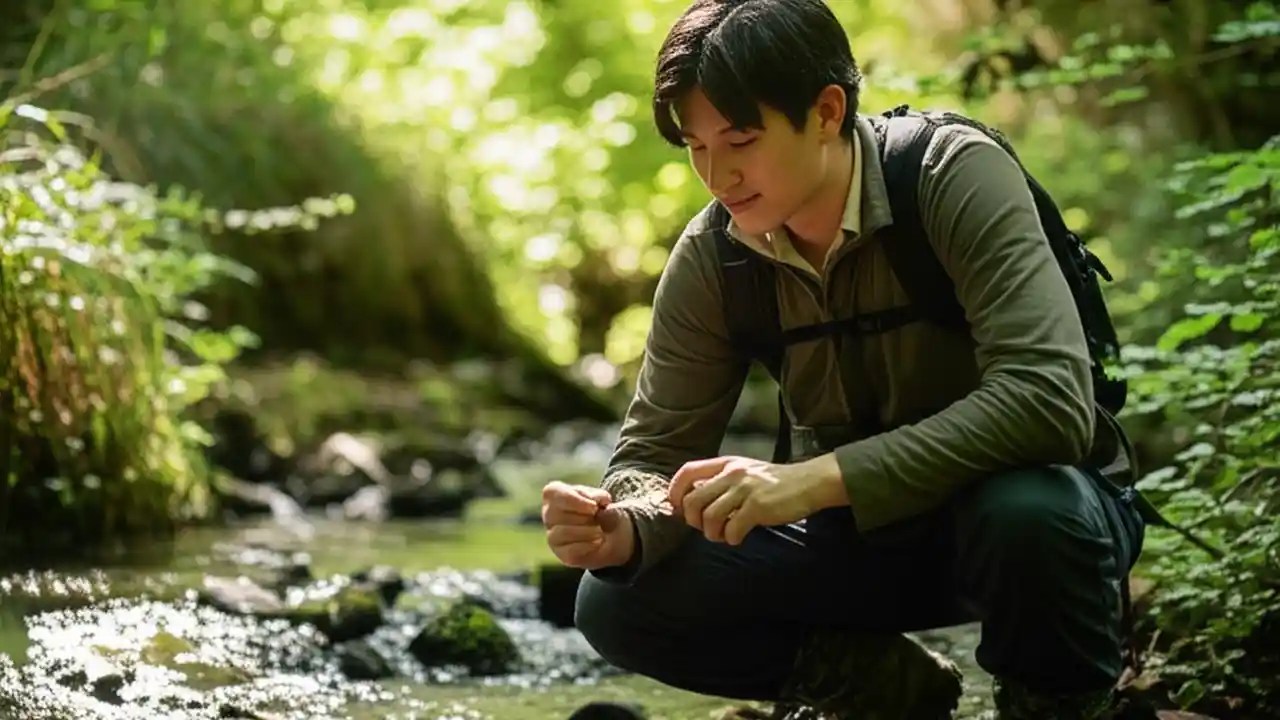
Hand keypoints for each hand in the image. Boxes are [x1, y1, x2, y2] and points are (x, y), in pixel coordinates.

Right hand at [541, 481, 635, 569]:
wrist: (610, 534)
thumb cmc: (600, 510)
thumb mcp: (602, 498)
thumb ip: (601, 498)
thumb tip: (601, 503)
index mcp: (553, 494)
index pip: (556, 493)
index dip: (578, 501)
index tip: (595, 507)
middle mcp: (548, 514)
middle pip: (561, 514)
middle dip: (586, 517)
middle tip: (599, 519)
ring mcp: (552, 535)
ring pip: (563, 532)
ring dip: (588, 531)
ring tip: (600, 531)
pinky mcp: (561, 553)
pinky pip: (570, 550)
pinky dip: (588, 546)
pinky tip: (597, 542)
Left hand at [668, 455, 840, 545]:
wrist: (808, 482)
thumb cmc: (774, 482)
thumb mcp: (744, 472)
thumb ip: (720, 482)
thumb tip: (692, 501)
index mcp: (725, 464)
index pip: (687, 472)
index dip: (675, 492)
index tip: (677, 508)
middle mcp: (732, 473)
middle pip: (693, 500)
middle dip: (693, 521)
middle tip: (706, 528)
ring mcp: (745, 489)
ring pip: (709, 517)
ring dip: (713, 533)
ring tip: (724, 535)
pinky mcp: (758, 507)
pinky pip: (732, 529)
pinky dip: (732, 539)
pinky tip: (739, 537)